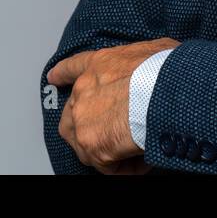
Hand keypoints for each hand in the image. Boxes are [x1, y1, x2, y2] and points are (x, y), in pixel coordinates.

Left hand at [47, 36, 180, 172]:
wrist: (162, 91)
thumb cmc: (162, 70)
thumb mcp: (155, 49)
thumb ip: (146, 57)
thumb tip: (160, 61)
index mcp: (99, 64)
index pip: (73, 67)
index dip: (62, 74)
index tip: (54, 78)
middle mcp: (83, 91)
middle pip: (71, 115)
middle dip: (90, 127)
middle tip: (116, 132)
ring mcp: (82, 120)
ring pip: (84, 144)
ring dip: (105, 151)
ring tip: (131, 151)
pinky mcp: (91, 146)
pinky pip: (106, 166)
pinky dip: (124, 168)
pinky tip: (142, 161)